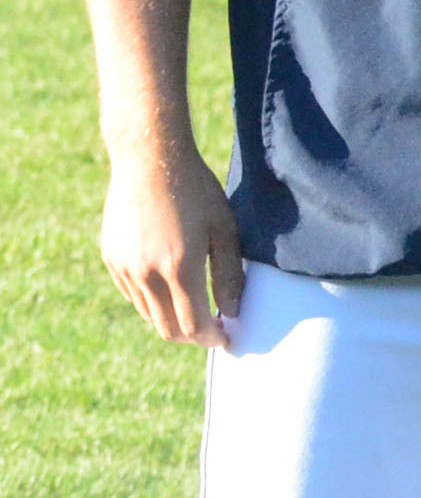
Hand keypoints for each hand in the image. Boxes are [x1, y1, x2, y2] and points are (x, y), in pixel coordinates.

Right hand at [103, 144, 242, 349]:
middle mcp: (146, 273)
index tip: (226, 338)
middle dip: (192, 337)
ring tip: (195, 309)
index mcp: (178, 267)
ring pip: (148, 314)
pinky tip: (172, 288)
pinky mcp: (111, 258)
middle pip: (167, 328)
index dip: (212, 338)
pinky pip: (133, 294)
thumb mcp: (224, 230)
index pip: (193, 325)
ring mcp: (124, 267)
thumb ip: (229, 275)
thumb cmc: (196, 191)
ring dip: (172, 319)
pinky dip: (153, 301)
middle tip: (213, 330)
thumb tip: (232, 312)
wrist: (150, 160)